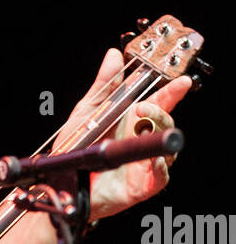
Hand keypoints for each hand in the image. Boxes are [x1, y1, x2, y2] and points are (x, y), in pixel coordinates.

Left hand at [56, 48, 191, 220]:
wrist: (62, 186)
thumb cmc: (74, 152)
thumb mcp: (86, 114)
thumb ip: (103, 87)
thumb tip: (114, 57)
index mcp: (130, 121)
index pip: (158, 102)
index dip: (171, 91)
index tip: (180, 81)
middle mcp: (140, 141)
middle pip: (164, 122)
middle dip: (159, 112)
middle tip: (143, 107)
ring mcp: (143, 164)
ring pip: (166, 148)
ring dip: (158, 136)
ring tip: (141, 127)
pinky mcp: (141, 186)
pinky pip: (160, 177)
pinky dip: (160, 167)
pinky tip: (153, 159)